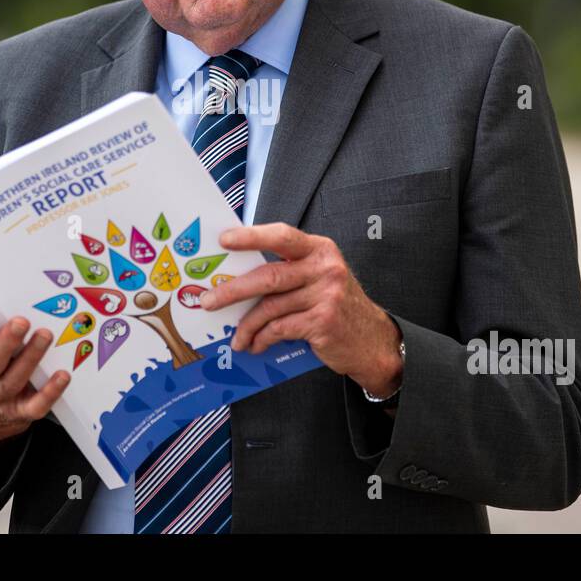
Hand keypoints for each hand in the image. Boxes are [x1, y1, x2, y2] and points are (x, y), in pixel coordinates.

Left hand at [198, 223, 402, 396]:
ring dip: (246, 325)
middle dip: (233, 290)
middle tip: (208, 300)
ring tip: (235, 337)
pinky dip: (263, 338)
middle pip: (269, 275)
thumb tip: (238, 276)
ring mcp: (326, 295)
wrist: (372, 340)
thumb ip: (289, 271)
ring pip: (270, 307)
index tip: (225, 240)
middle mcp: (325, 268)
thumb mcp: (319, 278)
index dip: (251, 236)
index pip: (282, 236)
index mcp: (320, 249)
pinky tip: (256, 345)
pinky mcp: (323, 322)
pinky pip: (280, 329)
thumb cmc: (336, 306)